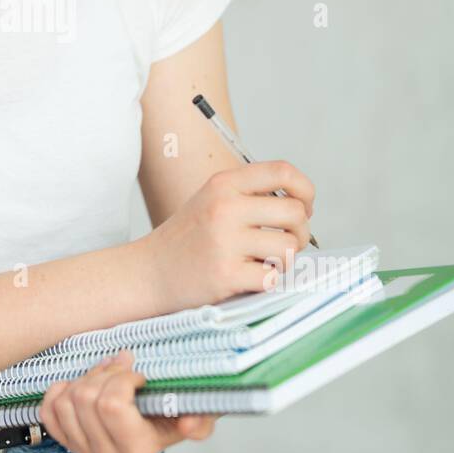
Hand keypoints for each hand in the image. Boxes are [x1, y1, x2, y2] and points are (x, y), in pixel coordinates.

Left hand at [39, 348, 217, 452]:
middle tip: (121, 367)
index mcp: (139, 449)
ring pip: (66, 401)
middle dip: (104, 372)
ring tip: (105, 373)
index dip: (122, 379)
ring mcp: (83, 451)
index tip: (138, 375)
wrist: (155, 430)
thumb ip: (201, 420)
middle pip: (86, 398)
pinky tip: (78, 384)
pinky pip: (48, 412)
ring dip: (84, 378)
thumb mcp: (198, 415)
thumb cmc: (173, 416)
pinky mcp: (66, 442)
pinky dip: (59, 391)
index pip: (111, 405)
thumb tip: (190, 425)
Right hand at [142, 160, 315, 314]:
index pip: (282, 171)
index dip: (305, 189)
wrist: (148, 272)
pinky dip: (268, 281)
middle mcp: (225, 208)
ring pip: (289, 247)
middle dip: (300, 231)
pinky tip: (250, 277)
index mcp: (223, 184)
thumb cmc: (187, 239)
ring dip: (286, 259)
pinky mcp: (225, 274)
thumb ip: (250, 194)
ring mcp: (225, 242)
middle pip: (294, 212)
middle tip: (287, 241)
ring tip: (266, 261)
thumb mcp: (212, 200)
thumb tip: (302, 205)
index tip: (304, 206)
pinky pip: (272, 277)